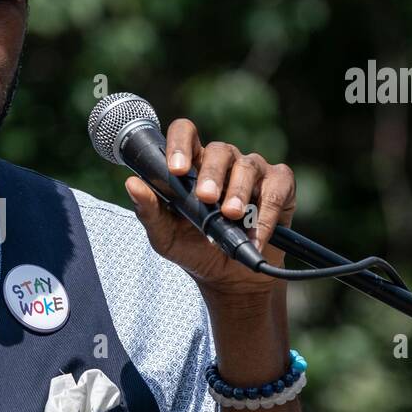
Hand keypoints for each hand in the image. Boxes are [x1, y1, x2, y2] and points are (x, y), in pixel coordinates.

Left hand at [124, 118, 296, 303]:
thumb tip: (131, 184)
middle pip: (219, 150)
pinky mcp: (279, 185)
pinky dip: (266, 212)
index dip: (180, 144)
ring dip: (238, 193)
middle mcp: (223, 161)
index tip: (177, 169)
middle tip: (206, 199)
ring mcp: (253, 170)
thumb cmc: (194, 249)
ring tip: (232, 217)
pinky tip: (255, 235)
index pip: (185, 133)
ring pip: (247, 167)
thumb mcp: (165, 237)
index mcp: (192, 165)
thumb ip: (148, 211)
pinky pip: (276, 187)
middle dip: (212, 174)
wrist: (230, 278)